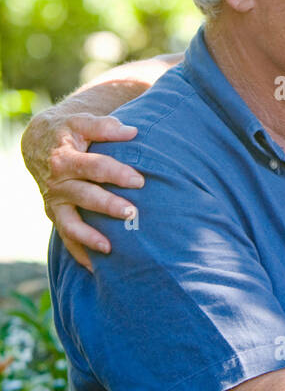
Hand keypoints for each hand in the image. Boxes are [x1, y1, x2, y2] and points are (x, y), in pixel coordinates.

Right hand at [21, 109, 142, 270]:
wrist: (38, 143)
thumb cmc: (69, 131)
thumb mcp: (82, 122)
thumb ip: (105, 127)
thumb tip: (133, 132)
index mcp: (65, 158)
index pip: (94, 167)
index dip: (117, 173)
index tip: (140, 180)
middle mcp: (57, 183)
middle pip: (85, 196)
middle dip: (107, 206)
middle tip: (132, 213)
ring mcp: (55, 203)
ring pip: (71, 223)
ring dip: (89, 236)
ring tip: (110, 248)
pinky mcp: (55, 215)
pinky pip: (65, 238)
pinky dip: (78, 253)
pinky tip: (94, 269)